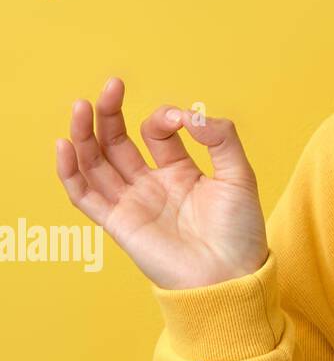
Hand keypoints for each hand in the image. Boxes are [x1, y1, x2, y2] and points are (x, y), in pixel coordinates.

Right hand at [53, 76, 268, 289]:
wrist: (232, 275)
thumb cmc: (240, 230)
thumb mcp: (239, 174)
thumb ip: (221, 138)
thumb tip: (192, 116)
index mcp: (181, 172)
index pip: (159, 134)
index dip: (166, 118)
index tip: (183, 120)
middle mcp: (152, 185)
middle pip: (119, 143)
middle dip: (111, 114)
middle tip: (110, 85)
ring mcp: (133, 203)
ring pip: (96, 164)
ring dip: (85, 135)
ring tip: (81, 106)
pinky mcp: (119, 223)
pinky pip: (85, 195)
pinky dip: (71, 171)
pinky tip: (66, 145)